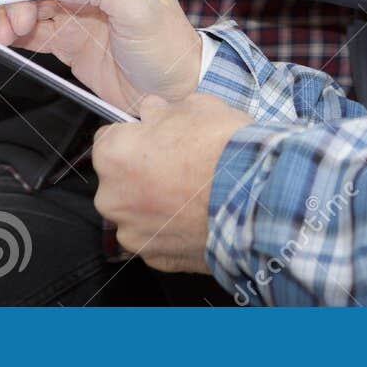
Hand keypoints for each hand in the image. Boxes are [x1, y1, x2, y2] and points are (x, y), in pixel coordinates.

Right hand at [0, 0, 201, 114]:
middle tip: (14, 21)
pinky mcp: (69, 39)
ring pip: (34, 3)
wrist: (173, 94)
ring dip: (13, 15)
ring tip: (4, 36)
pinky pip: (33, 30)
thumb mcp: (139, 12)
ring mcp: (80, 10)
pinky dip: (11, 32)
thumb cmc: (167, 48)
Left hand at [92, 93, 251, 273]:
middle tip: (179, 165)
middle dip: (142, 173)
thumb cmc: (222, 149)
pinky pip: (157, 239)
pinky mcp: (156, 259)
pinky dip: (172, 230)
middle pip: (120, 180)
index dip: (136, 135)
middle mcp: (112, 197)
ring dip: (155, 205)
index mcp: (113, 155)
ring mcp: (133, 233)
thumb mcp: (196, 107)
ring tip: (193, 195)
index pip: (110, 138)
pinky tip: (198, 217)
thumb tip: (154, 112)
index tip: (155, 137)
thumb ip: (164, 110)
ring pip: (137, 213)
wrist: (256, 197)